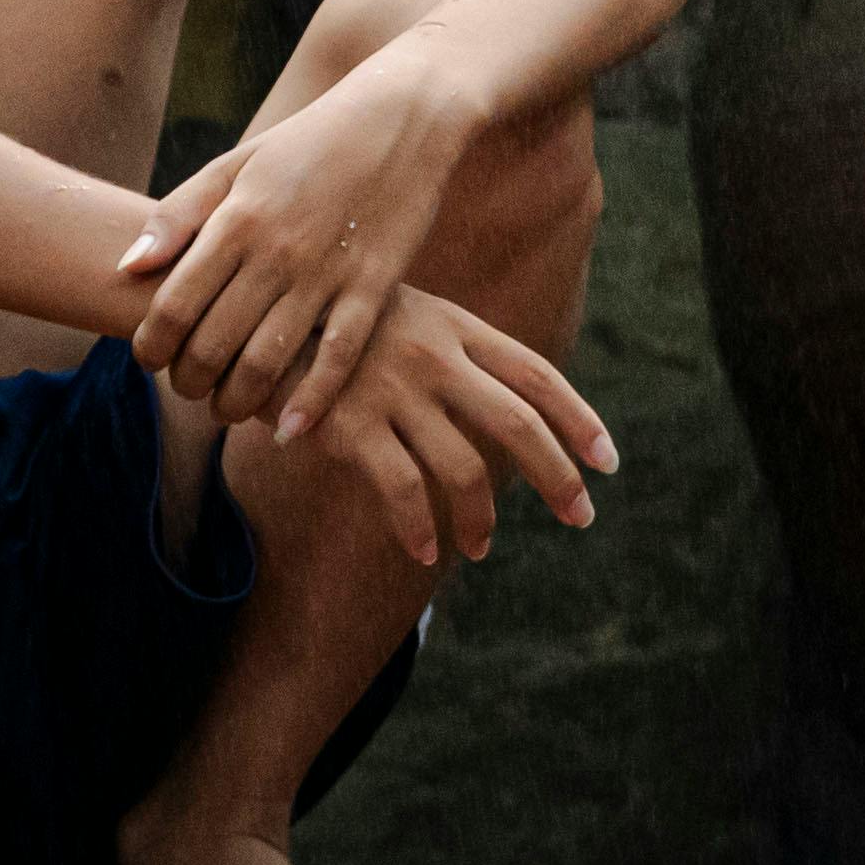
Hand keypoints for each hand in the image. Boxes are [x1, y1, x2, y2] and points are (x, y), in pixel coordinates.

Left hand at [124, 45, 472, 432]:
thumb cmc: (311, 141)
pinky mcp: (377, 284)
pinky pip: (338, 356)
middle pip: (213, 345)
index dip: (149, 348)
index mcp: (236, 218)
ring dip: (238, 402)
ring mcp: (329, 271)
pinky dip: (311, 401)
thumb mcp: (238, 163)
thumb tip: (127, 267)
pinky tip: (289, 428)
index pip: (171, 307)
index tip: (149, 360)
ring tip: (229, 409)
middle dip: (188, 383)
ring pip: (268, 361)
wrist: (406, 114)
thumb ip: (178, 214)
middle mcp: (277, 251)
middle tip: (189, 389)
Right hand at [283, 283, 616, 568]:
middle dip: (557, 476)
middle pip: (518, 424)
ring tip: (483, 545)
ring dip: (481, 518)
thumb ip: (458, 352)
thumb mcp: (411, 315)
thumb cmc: (339, 324)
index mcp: (458, 329)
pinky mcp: (350, 426)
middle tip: (582, 517)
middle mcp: (436, 357)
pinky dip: (419, 527)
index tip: (607, 462)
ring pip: (464, 468)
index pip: (538, 377)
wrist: (257, 314)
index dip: (579, 420)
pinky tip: (424, 550)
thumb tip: (509, 407)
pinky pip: (402, 490)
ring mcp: (394, 391)